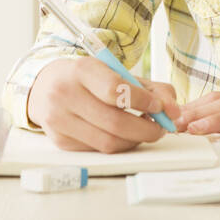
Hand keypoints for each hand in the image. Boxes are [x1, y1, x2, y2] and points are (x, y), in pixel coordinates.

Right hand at [27, 56, 183, 152]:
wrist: (45, 86)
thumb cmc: (88, 79)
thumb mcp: (115, 72)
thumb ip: (149, 87)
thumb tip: (174, 111)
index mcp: (81, 70)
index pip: (115, 90)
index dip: (143, 102)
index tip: (160, 107)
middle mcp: (65, 94)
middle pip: (114, 122)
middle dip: (146, 129)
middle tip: (161, 128)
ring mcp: (59, 120)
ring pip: (107, 142)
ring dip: (134, 140)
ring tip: (144, 131)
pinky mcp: (60, 140)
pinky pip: (98, 150)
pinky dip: (117, 145)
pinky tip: (124, 136)